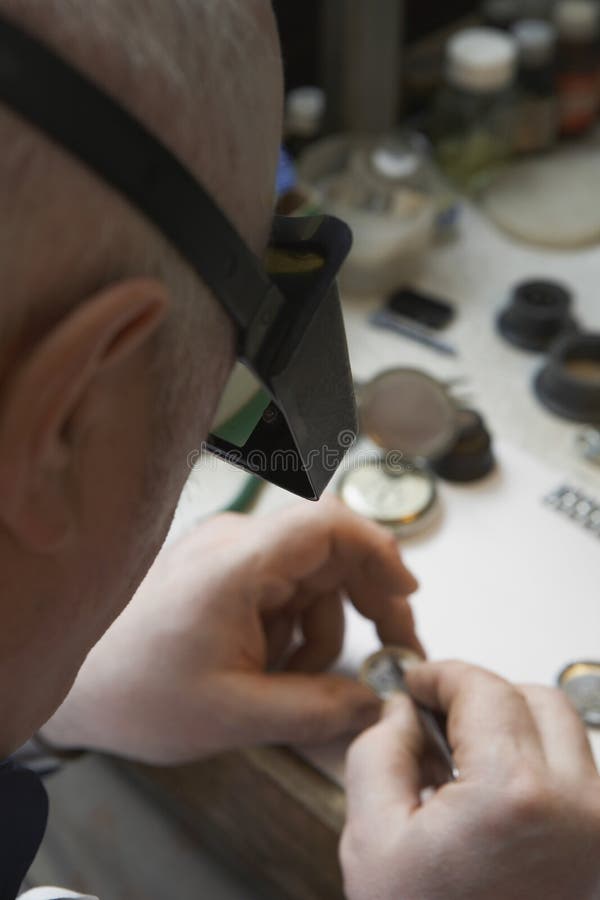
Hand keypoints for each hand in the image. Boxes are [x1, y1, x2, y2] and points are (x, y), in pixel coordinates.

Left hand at [41, 496, 419, 763]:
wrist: (76, 685)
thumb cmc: (135, 691)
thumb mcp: (235, 715)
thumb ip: (315, 710)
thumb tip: (374, 703)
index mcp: (238, 564)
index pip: (327, 523)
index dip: (379, 548)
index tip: (406, 592)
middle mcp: (236, 545)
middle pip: (332, 550)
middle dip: (368, 600)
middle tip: (391, 649)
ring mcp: (230, 556)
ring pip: (313, 578)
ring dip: (324, 630)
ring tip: (296, 682)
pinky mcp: (225, 573)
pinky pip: (286, 591)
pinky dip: (296, 629)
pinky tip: (273, 669)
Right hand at [342, 661, 599, 899]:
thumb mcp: (374, 843)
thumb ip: (378, 751)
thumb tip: (402, 709)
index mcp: (517, 796)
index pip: (484, 688)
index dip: (442, 674)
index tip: (418, 680)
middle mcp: (583, 809)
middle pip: (534, 699)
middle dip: (481, 697)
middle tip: (436, 716)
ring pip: (566, 734)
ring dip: (516, 729)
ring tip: (467, 765)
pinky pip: (582, 778)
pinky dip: (541, 767)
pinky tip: (499, 797)